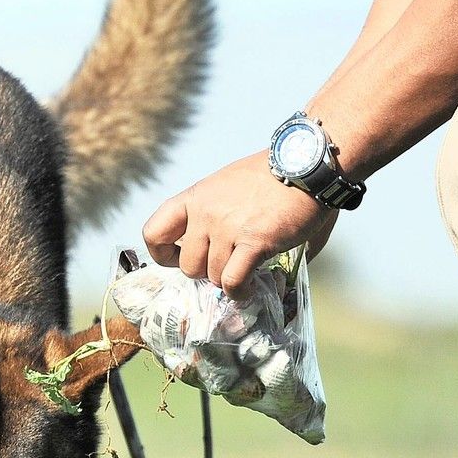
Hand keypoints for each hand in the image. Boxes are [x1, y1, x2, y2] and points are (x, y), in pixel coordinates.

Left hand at [142, 153, 338, 295]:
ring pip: (213, 276)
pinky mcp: (254, 241)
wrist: (304, 165)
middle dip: (208, 272)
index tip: (181, 259)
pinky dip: (240, 292)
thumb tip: (211, 254)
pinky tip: (249, 289)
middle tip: (227, 266)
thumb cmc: (271, 177)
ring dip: (229, 281)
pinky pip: (233, 281)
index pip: (153, 233)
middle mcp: (206, 213)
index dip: (164, 255)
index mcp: (196, 197)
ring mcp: (228, 227)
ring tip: (245, 275)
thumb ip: (213, 215)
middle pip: (188, 266)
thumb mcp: (227, 185)